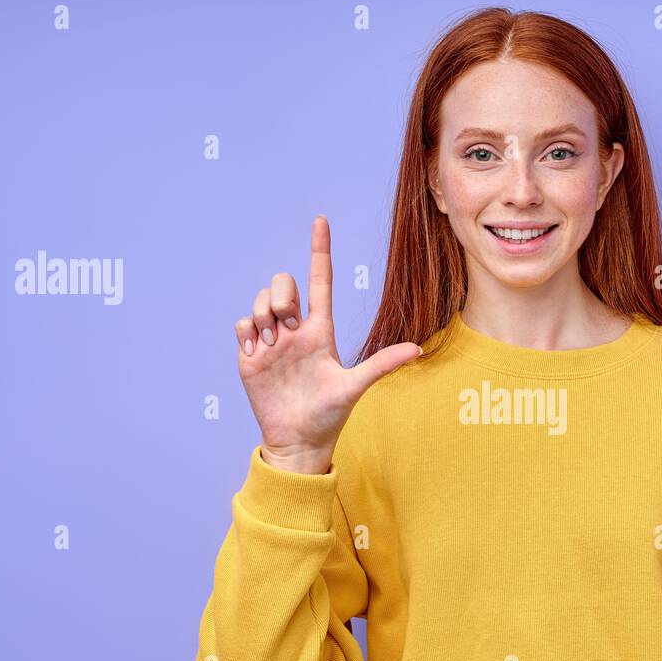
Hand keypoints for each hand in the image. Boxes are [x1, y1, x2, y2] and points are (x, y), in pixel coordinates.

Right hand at [234, 215, 420, 473]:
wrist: (298, 440)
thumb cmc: (329, 415)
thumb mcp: (354, 386)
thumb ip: (382, 364)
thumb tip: (419, 350)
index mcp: (322, 330)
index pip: (321, 281)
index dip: (321, 250)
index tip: (321, 221)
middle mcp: (296, 329)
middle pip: (284, 283)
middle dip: (284, 295)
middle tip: (291, 325)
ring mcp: (272, 340)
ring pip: (262, 300)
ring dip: (266, 314)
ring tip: (275, 343)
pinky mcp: (250, 353)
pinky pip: (243, 324)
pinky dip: (248, 331)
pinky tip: (258, 351)